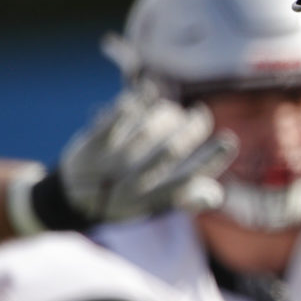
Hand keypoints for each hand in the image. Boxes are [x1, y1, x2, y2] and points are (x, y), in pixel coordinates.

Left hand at [24, 84, 237, 231]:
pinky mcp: (90, 148)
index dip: (212, 160)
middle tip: (201, 115)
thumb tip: (216, 194)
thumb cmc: (126, 200)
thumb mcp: (156, 208)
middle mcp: (132, 186)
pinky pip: (114, 121)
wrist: (72, 201)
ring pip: (145, 133)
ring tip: (173, 110)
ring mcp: (109, 166)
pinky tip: (147, 91)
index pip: (189, 181)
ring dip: (166, 115)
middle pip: (170, 152)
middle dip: (192, 130)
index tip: (229, 140)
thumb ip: (186, 200)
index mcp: (152, 202)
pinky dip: (133, 103)